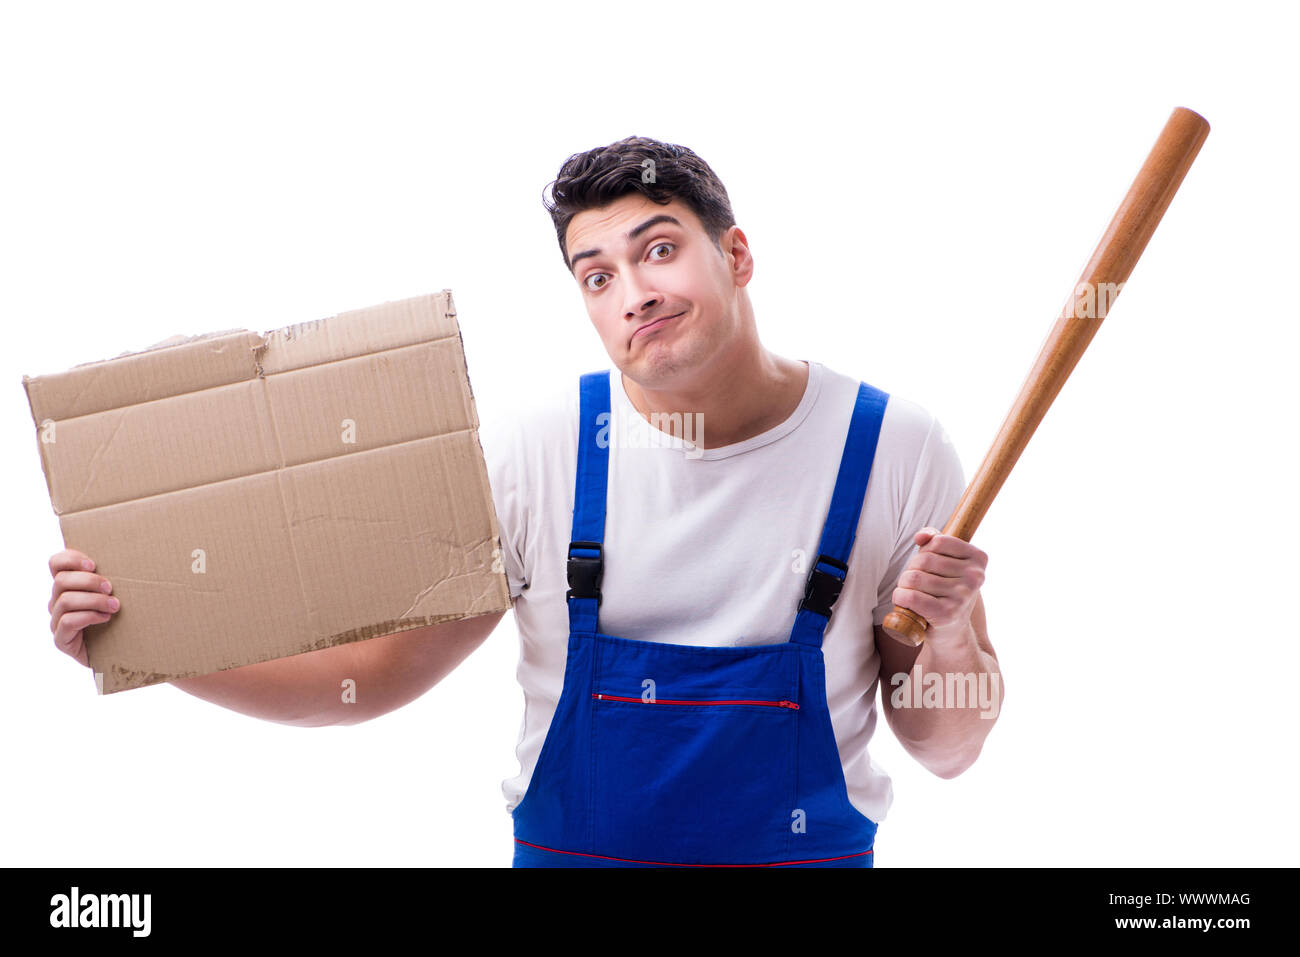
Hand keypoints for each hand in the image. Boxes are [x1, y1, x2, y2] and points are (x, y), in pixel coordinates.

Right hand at [48, 549, 119, 667]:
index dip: (71, 559)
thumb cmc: (122, 618)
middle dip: (89, 581)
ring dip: (94, 600)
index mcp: (68, 586)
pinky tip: (105, 618)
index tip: (94, 564)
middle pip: (61, 581)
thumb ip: (114, 577)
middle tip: (110, 587)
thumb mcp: (117, 594)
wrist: (121, 653)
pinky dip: (89, 616)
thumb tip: (133, 554)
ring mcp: (57, 621)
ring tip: (114, 605)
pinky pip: (68, 622)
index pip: (56, 563)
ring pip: (65, 600)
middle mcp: (58, 601)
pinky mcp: (61, 640)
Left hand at [892, 527, 986, 637]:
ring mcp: (962, 596)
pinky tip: (904, 602)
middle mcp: (975, 577)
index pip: (938, 541)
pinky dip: (900, 598)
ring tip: (911, 594)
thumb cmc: (945, 592)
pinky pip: (911, 596)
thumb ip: (935, 541)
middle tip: (916, 584)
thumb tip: (921, 537)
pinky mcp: (946, 613)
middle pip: (923, 560)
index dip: (925, 552)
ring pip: (913, 578)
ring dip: (903, 586)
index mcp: (979, 559)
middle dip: (911, 570)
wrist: (952, 632)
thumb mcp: (946, 563)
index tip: (928, 567)